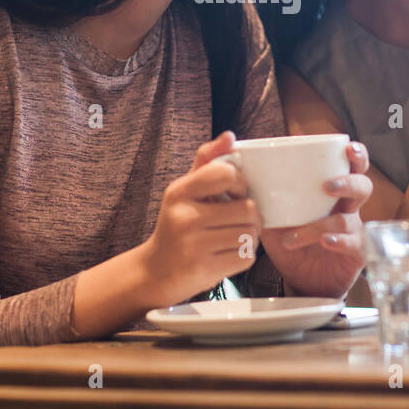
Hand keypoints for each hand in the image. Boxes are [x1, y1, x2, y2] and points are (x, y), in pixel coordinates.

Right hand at [138, 131, 262, 306]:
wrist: (156, 271)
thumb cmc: (177, 224)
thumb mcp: (186, 190)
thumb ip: (207, 160)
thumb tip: (230, 137)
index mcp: (179, 192)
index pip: (226, 173)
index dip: (241, 183)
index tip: (235, 193)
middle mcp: (184, 217)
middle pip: (247, 208)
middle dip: (252, 215)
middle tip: (241, 219)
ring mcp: (193, 246)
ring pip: (250, 233)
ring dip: (251, 236)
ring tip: (236, 236)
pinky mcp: (204, 270)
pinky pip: (246, 256)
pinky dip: (245, 255)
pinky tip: (230, 252)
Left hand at [259, 141, 372, 298]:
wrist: (301, 281)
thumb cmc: (290, 242)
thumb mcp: (273, 216)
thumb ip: (258, 196)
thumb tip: (232, 171)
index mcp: (330, 192)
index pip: (349, 167)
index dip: (355, 156)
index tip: (348, 148)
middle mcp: (345, 208)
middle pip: (362, 186)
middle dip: (349, 181)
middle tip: (328, 185)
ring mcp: (353, 230)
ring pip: (348, 219)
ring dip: (321, 224)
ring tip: (300, 232)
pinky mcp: (355, 254)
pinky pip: (353, 244)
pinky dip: (338, 241)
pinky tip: (325, 242)